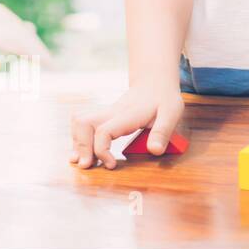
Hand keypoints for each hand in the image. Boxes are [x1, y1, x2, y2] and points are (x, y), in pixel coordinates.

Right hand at [69, 83, 183, 168]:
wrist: (155, 83)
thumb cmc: (163, 99)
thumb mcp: (171, 113)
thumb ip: (163, 131)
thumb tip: (155, 151)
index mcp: (128, 114)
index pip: (105, 131)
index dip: (102, 150)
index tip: (111, 165)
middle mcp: (111, 112)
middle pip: (83, 123)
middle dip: (81, 146)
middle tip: (88, 165)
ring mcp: (105, 113)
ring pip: (78, 122)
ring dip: (77, 143)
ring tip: (84, 161)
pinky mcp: (102, 117)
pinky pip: (82, 124)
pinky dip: (79, 139)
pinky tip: (84, 152)